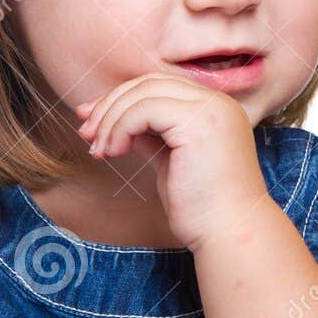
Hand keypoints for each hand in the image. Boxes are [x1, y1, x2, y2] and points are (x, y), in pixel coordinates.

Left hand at [73, 74, 269, 250]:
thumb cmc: (203, 208)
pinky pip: (143, 110)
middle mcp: (217, 102)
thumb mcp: (170, 162)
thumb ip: (151, 138)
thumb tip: (116, 124)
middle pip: (149, 84)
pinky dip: (120, 128)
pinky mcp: (198, 122)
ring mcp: (210, 109)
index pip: (160, 87)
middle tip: (86, 132)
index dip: (122, 100)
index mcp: (215, 109)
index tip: (94, 122)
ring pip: (143, 93)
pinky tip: (113, 152)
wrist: (231, 233)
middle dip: (110, 105)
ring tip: (98, 150)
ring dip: (111, 120)